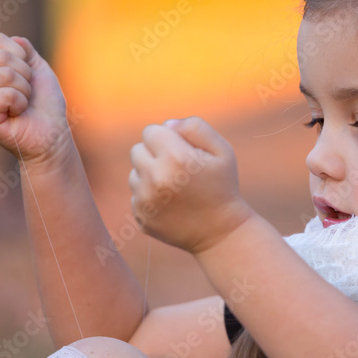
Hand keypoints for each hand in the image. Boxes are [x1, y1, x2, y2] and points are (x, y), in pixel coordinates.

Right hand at [0, 32, 74, 167]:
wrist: (51, 135)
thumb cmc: (45, 105)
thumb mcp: (39, 70)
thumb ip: (26, 51)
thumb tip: (14, 39)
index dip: (21, 54)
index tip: (28, 75)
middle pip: (2, 56)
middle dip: (25, 74)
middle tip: (26, 93)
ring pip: (4, 74)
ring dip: (24, 90)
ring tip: (22, 104)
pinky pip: (5, 94)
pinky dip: (19, 102)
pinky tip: (16, 113)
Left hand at [129, 116, 253, 254]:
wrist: (221, 232)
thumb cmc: (223, 187)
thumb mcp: (222, 151)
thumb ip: (195, 127)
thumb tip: (167, 124)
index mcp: (175, 157)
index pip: (151, 131)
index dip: (168, 139)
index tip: (183, 152)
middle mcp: (156, 178)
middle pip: (137, 150)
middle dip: (155, 155)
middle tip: (178, 170)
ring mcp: (145, 200)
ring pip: (134, 173)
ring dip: (150, 176)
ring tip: (175, 188)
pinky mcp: (141, 216)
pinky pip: (135, 195)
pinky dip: (149, 197)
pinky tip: (171, 204)